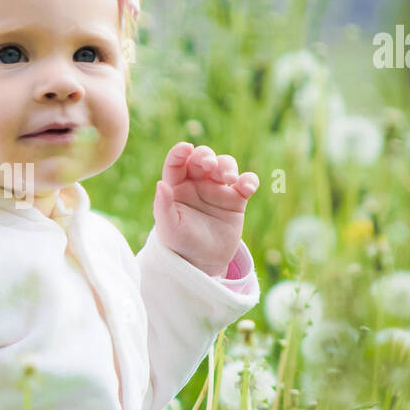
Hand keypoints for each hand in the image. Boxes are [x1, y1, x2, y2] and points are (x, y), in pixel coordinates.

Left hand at [152, 142, 258, 276]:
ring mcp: (217, 189)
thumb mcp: (169, 227)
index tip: (185, 148)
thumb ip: (163, 206)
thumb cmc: (181, 243)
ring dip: (228, 166)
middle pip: (203, 158)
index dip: (180, 152)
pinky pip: (246, 182)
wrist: (203, 262)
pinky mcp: (236, 199)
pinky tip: (247, 188)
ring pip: (225, 165)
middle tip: (209, 165)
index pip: (176, 162)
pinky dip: (249, 180)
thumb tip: (160, 184)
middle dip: (206, 156)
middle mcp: (197, 183)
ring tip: (230, 179)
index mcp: (177, 185)